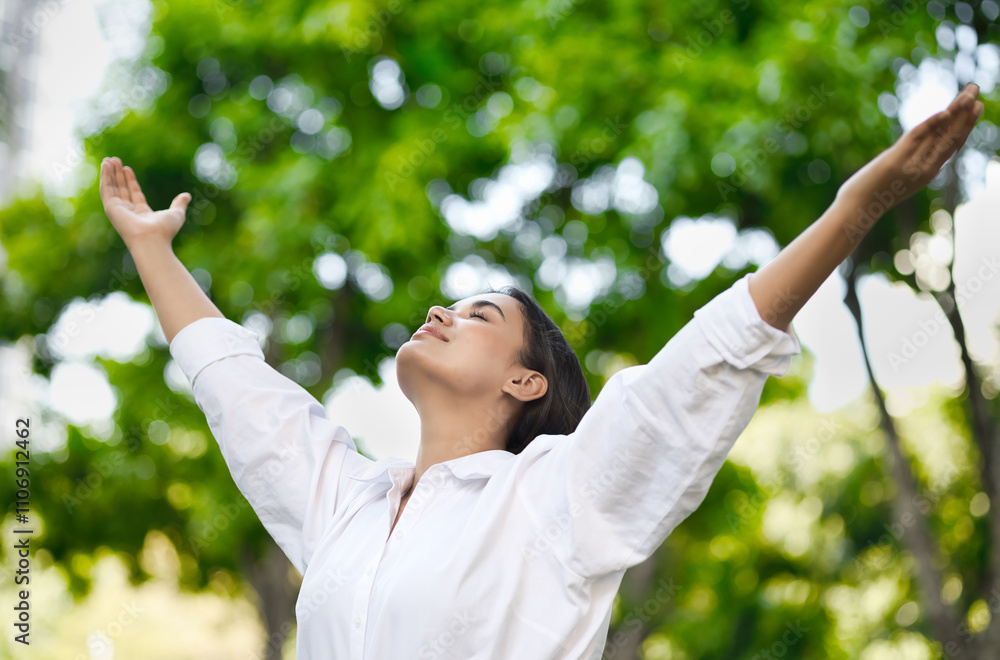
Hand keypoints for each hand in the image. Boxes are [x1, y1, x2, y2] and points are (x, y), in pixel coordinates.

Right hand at [99, 157, 191, 247]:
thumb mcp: (176, 213)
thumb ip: (179, 204)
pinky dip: (105, 177)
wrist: (152, 239)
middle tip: (115, 160)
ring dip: (109, 173)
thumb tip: (187, 195)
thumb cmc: (165, 230)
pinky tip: (106, 165)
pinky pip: (106, 189)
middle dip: (117, 175)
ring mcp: (118, 210)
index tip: (127, 168)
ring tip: (109, 159)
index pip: (134, 193)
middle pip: (121, 189)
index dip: (130, 180)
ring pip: (112, 188)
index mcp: (142, 213)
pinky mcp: (110, 208)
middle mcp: (128, 212)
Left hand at [837, 82, 983, 213]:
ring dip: (956, 111)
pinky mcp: (895, 162)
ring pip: (940, 135)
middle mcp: (926, 168)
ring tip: (969, 92)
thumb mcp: (897, 178)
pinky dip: (932, 125)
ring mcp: (912, 165)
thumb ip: (910, 163)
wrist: (856, 212)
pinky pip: (917, 139)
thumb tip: (914, 148)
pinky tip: (944, 112)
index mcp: (928, 172)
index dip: (966, 125)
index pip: (953, 144)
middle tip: (975, 88)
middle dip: (966, 112)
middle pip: (952, 136)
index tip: (976, 106)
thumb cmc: (872, 196)